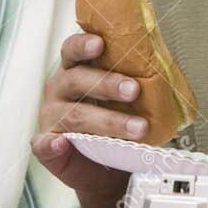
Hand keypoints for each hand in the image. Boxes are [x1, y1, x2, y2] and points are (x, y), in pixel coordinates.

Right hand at [30, 33, 141, 207]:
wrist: (105, 163)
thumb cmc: (114, 119)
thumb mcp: (124, 97)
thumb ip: (132, 82)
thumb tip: (163, 73)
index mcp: (76, 69)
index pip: (74, 50)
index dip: (84, 45)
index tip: (100, 44)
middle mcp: (60, 88)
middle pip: (78, 79)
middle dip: (107, 83)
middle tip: (134, 90)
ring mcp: (51, 117)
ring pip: (75, 114)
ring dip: (107, 121)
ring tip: (137, 128)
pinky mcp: (46, 146)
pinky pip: (44, 145)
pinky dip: (52, 144)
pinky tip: (62, 144)